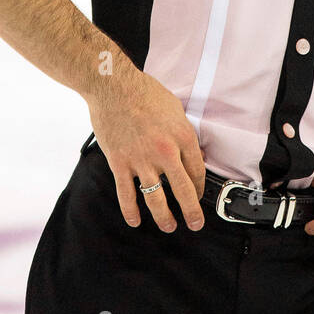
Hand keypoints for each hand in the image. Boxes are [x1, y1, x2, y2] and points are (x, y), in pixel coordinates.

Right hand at [87, 69, 205, 231]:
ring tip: (169, 226)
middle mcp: (165, 152)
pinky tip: (134, 221)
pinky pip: (126, 194)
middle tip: (195, 224)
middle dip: (192, 212)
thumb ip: (184, 132)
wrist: (113, 86)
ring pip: (156, 198)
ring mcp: (141, 160)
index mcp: (182, 137)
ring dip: (163, 217)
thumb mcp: (175, 109)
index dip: (200, 188)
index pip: (197, 171)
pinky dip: (130, 211)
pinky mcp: (120, 163)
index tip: (198, 195)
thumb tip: (192, 152)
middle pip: (183, 190)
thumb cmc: (144, 92)